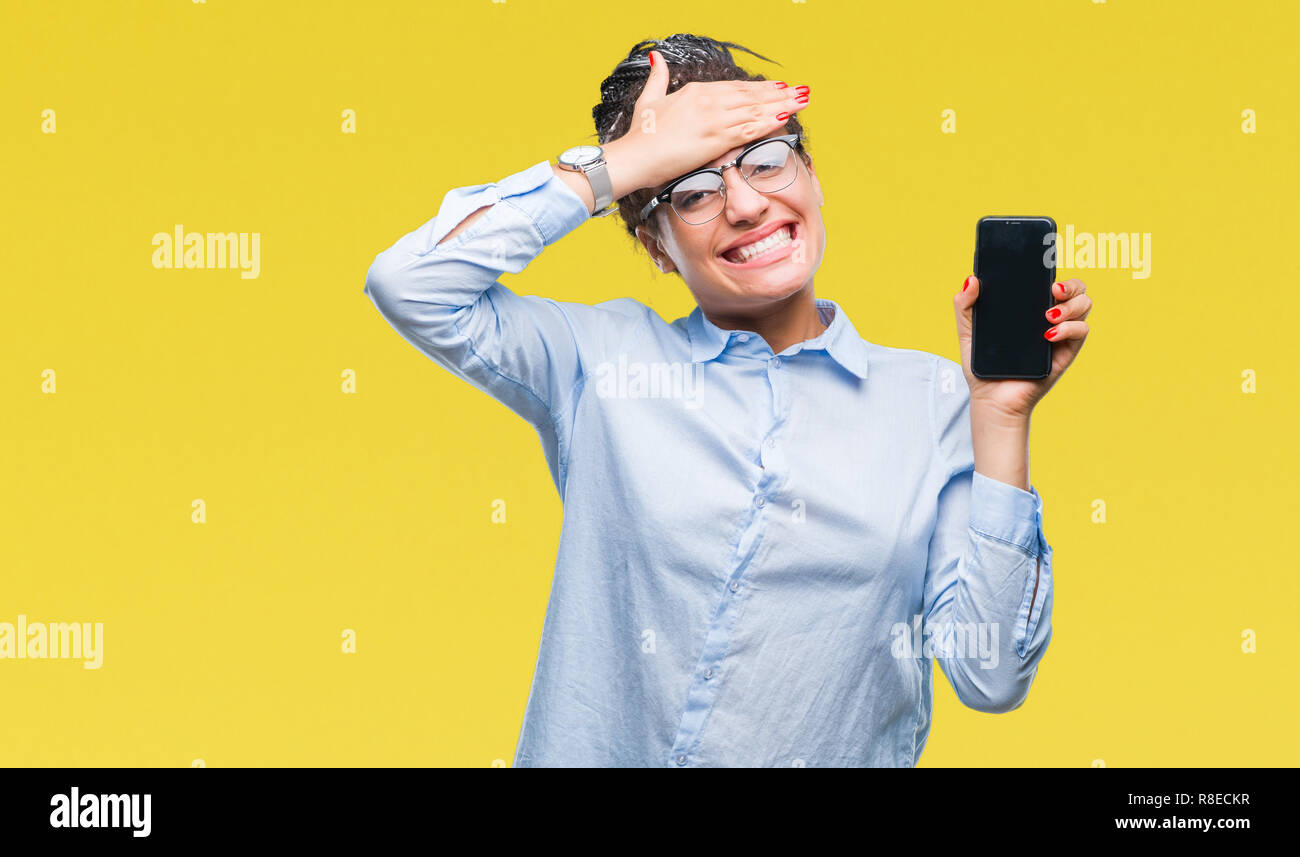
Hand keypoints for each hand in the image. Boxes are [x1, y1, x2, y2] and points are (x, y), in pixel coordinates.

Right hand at [603, 50, 810, 196]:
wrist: (634, 157)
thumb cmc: (640, 134)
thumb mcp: (649, 99)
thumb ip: (658, 77)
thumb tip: (656, 57)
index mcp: (695, 91)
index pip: (735, 88)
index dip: (759, 88)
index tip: (776, 87)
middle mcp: (708, 101)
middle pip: (750, 96)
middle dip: (778, 94)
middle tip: (800, 92)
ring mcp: (714, 119)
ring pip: (755, 110)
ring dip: (782, 104)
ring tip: (802, 100)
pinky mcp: (716, 138)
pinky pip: (749, 128)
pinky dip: (769, 122)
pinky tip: (785, 116)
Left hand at [954, 276, 1091, 419]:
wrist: (991, 399)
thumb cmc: (983, 366)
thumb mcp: (968, 332)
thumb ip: (965, 305)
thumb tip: (972, 279)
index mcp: (1030, 309)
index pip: (1051, 282)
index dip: (1054, 271)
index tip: (1044, 271)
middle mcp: (1050, 318)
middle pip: (1076, 290)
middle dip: (1071, 284)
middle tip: (1053, 290)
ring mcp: (1060, 334)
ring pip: (1084, 305)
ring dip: (1071, 305)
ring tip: (1048, 316)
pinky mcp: (1065, 353)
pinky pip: (1081, 332)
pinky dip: (1070, 328)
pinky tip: (1049, 334)